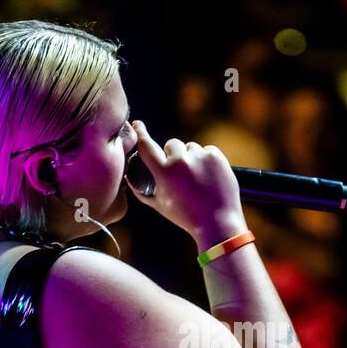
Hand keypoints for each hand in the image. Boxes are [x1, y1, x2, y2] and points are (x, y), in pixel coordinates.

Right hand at [126, 121, 244, 245]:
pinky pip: (207, 150)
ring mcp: (200, 157)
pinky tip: (209, 176)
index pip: (146, 145)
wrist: (218, 223)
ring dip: (191, 158)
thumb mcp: (159, 206)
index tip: (138, 124)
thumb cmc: (186, 217)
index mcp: (163, 173)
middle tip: (181, 175)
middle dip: (174, 155)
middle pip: (172, 144)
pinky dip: (207, 160)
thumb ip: (141, 191)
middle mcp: (180, 161)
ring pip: (191, 147)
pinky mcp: (216, 156)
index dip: (140, 132)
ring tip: (197, 179)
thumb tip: (129, 180)